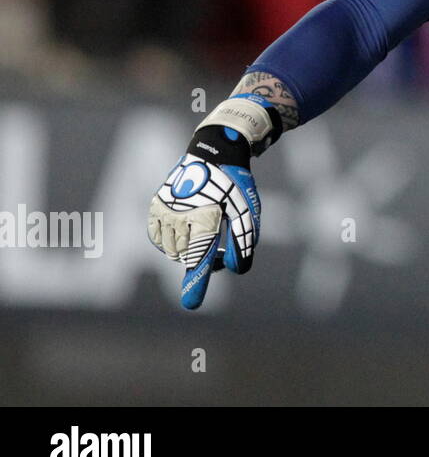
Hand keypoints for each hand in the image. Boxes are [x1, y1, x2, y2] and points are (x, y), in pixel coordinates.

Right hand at [149, 124, 261, 308]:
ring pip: (173, 250)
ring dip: (189, 251)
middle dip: (205, 260)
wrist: (212, 151)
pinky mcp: (154, 208)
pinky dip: (174, 240)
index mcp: (204, 218)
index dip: (197, 283)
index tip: (191, 306)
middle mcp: (179, 217)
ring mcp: (163, 212)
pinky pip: (160, 238)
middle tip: (223, 251)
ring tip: (207, 232)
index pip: (200, 258)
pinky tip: (189, 227)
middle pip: (189, 258)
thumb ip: (244, 241)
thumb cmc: (235, 183)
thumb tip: (235, 269)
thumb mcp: (246, 211)